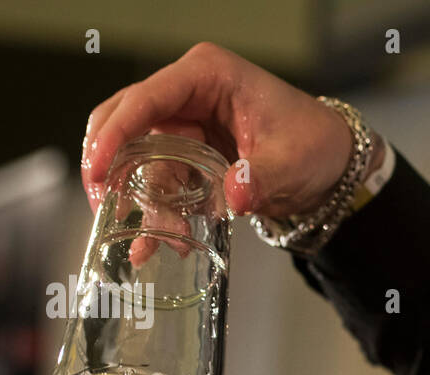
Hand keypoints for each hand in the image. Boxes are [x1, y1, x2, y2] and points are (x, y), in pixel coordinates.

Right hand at [82, 41, 361, 224]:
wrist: (332, 166)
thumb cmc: (315, 144)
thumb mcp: (293, 162)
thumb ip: (261, 177)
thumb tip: (233, 194)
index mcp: (207, 75)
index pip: (147, 98)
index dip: (116, 133)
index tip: (96, 169)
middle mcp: (186, 95)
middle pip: (124, 122)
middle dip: (110, 166)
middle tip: (104, 205)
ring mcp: (183, 125)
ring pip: (139, 161)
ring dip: (145, 202)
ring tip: (167, 240)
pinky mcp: (187, 155)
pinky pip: (157, 182)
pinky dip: (156, 212)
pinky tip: (157, 244)